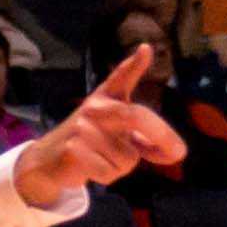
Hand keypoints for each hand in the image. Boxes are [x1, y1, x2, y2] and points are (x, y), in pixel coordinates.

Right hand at [16, 46, 188, 209]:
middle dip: (162, 135)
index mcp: (107, 98)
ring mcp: (83, 128)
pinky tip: (91, 168)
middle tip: (179, 152)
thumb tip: (179, 154)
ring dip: (121, 167)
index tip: (146, 49)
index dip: (134, 63)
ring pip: (127, 158)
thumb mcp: (117, 132)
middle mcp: (96, 108)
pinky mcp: (74, 150)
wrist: (47, 159)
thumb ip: (147, 138)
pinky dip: (107, 177)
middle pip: (136, 118)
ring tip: (101, 159)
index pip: (121, 77)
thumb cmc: (92, 142)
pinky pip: (110, 172)